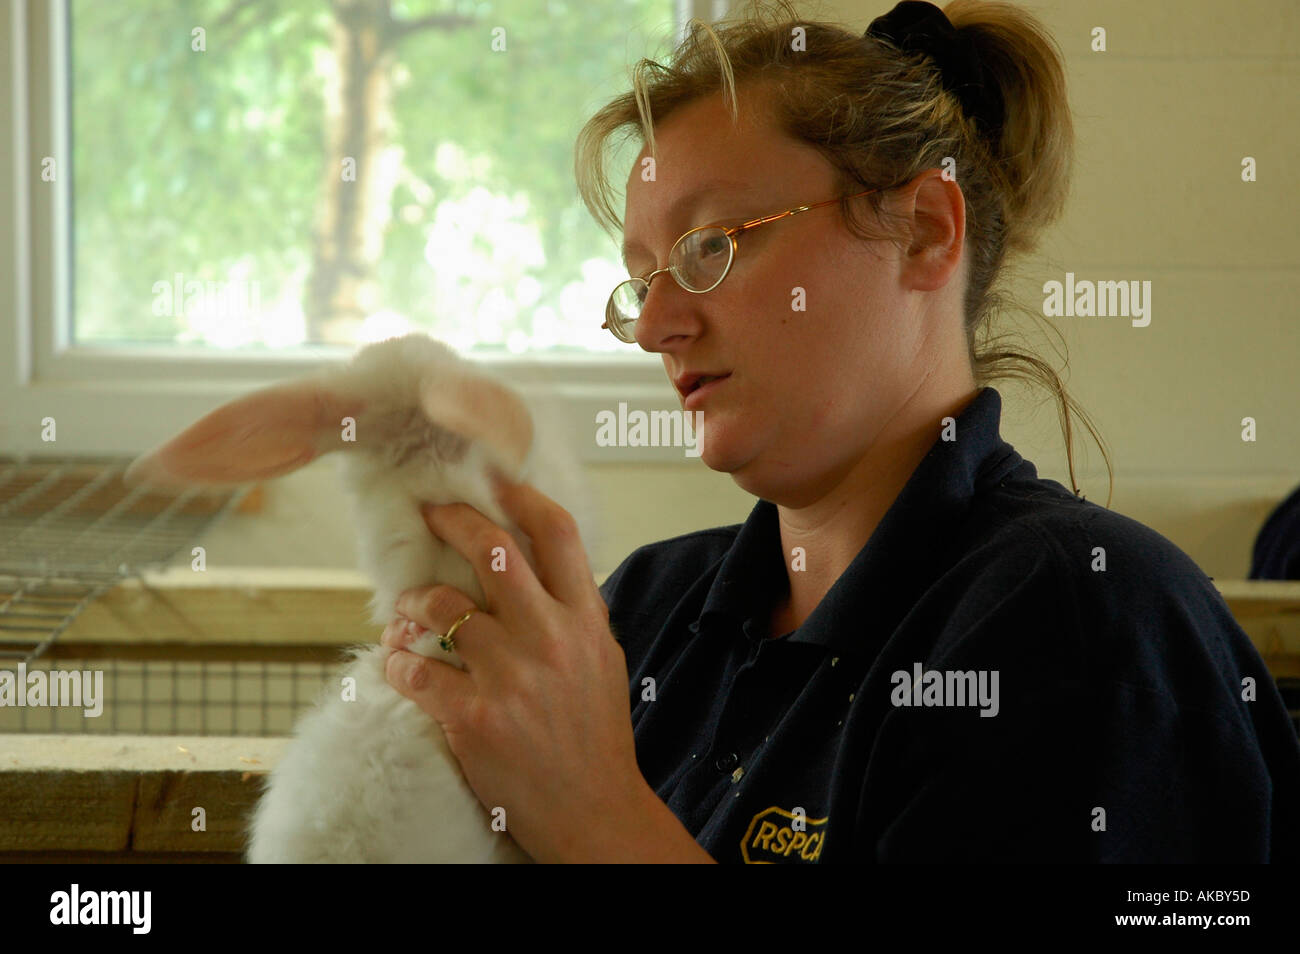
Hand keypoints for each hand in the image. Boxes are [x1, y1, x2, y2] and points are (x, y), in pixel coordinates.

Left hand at [380, 475, 646, 862]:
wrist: (594, 811)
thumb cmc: (595, 737)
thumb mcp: (601, 660)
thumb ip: (576, 611)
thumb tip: (540, 566)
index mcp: (585, 620)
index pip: (556, 534)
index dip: (519, 496)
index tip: (492, 478)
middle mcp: (550, 638)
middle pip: (492, 551)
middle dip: (452, 521)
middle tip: (430, 515)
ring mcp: (510, 676)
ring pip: (441, 606)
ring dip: (412, 602)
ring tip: (405, 609)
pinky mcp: (473, 717)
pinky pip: (415, 668)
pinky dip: (397, 659)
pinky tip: (398, 662)